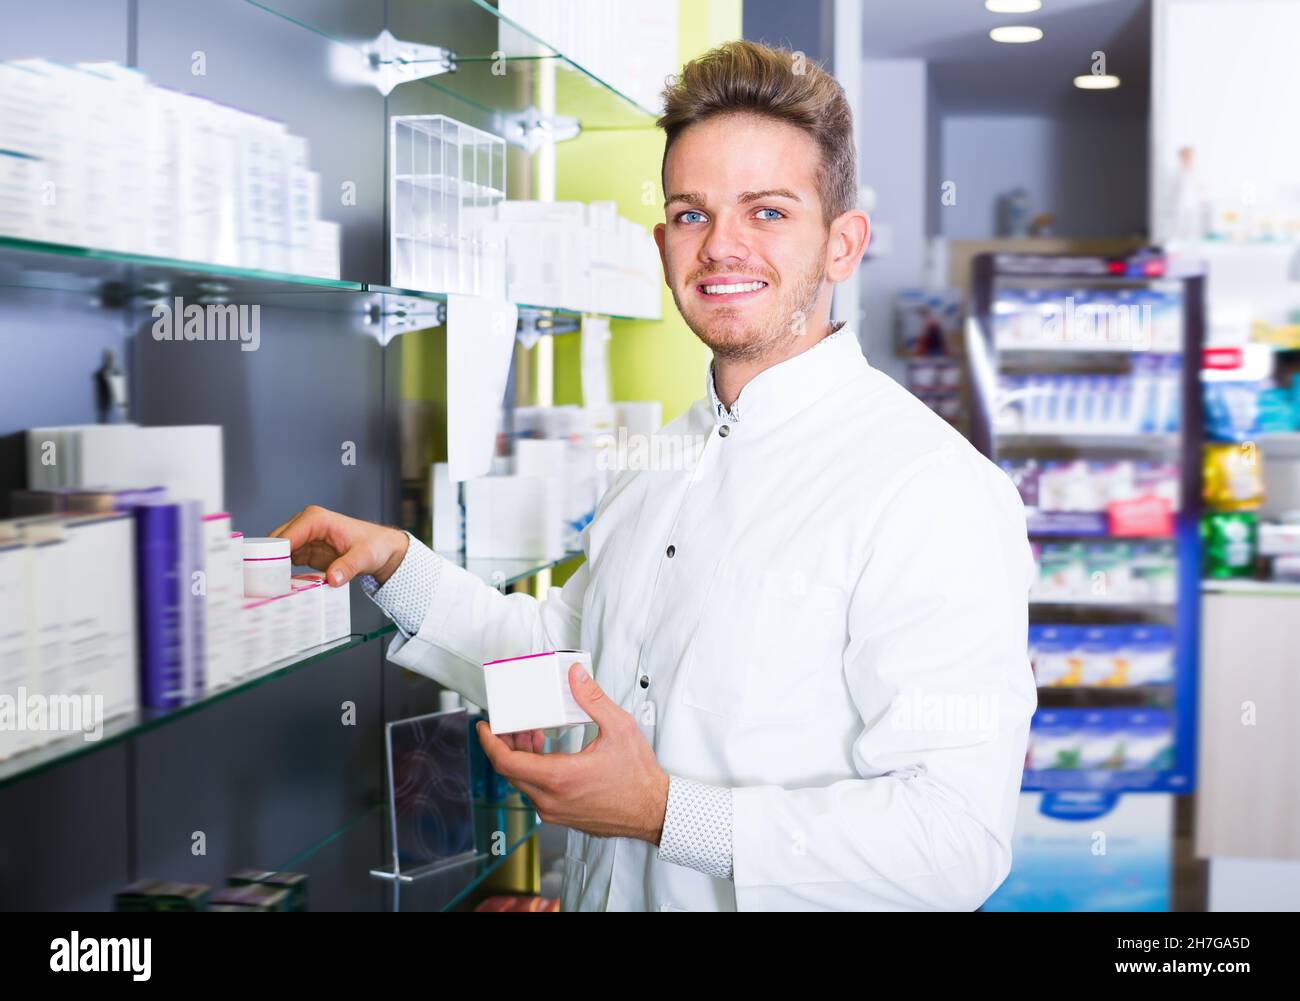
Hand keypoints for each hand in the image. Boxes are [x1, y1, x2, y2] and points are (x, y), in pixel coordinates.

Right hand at [269, 504, 408, 586]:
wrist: (383, 549)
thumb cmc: (375, 545)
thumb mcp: (364, 556)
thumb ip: (348, 566)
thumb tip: (333, 578)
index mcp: (316, 519)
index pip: (286, 536)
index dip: (273, 554)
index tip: (267, 573)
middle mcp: (306, 525)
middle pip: (276, 543)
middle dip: (268, 561)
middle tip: (263, 584)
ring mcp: (304, 538)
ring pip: (278, 553)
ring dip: (272, 568)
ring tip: (267, 588)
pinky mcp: (306, 551)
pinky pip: (286, 561)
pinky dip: (281, 572)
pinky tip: (279, 587)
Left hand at [477, 663, 669, 843]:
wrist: (653, 811)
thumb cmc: (639, 777)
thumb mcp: (619, 728)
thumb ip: (593, 699)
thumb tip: (576, 677)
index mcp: (560, 777)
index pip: (506, 762)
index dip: (489, 742)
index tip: (484, 727)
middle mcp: (552, 799)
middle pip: (511, 770)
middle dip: (507, 743)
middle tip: (512, 723)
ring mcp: (555, 811)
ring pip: (523, 782)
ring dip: (522, 756)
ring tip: (534, 733)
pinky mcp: (561, 815)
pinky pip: (536, 792)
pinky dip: (534, 770)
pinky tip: (547, 754)